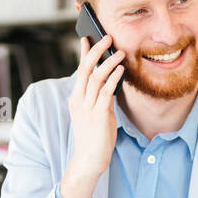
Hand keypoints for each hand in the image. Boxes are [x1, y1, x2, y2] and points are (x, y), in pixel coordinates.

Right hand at [60, 35, 124, 197]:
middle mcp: (79, 101)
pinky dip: (114, 79)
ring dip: (108, 62)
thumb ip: (99, 98)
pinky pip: (106, 92)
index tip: (87, 38)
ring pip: (95, 78)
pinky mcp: (99, 115)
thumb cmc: (94, 137)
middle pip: (85, 70)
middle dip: (95, 51)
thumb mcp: (94, 114)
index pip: (79, 71)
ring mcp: (87, 108)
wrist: (89, 160)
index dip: (83, 54)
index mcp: (76, 99)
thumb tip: (111, 81)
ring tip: (119, 51)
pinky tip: (121, 70)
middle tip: (106, 37)